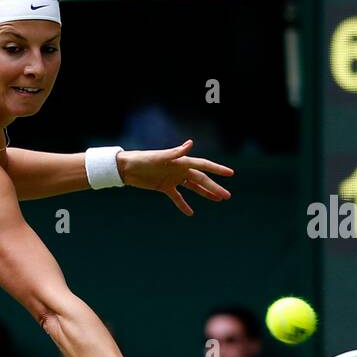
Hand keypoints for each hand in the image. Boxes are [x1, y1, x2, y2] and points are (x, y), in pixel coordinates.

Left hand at [117, 140, 233, 215]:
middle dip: (214, 187)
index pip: (204, 165)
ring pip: (193, 187)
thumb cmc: (143, 159)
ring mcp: (173, 179)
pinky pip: (177, 197)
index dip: (217, 169)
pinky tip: (190, 212)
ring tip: (217, 200)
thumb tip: (190, 144)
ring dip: (205, 193)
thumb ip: (175, 152)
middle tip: (227, 196)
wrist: (126, 168)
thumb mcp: (159, 157)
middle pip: (201, 179)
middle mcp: (180, 169)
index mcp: (181, 161)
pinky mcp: (164, 187)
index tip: (230, 173)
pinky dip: (183, 204)